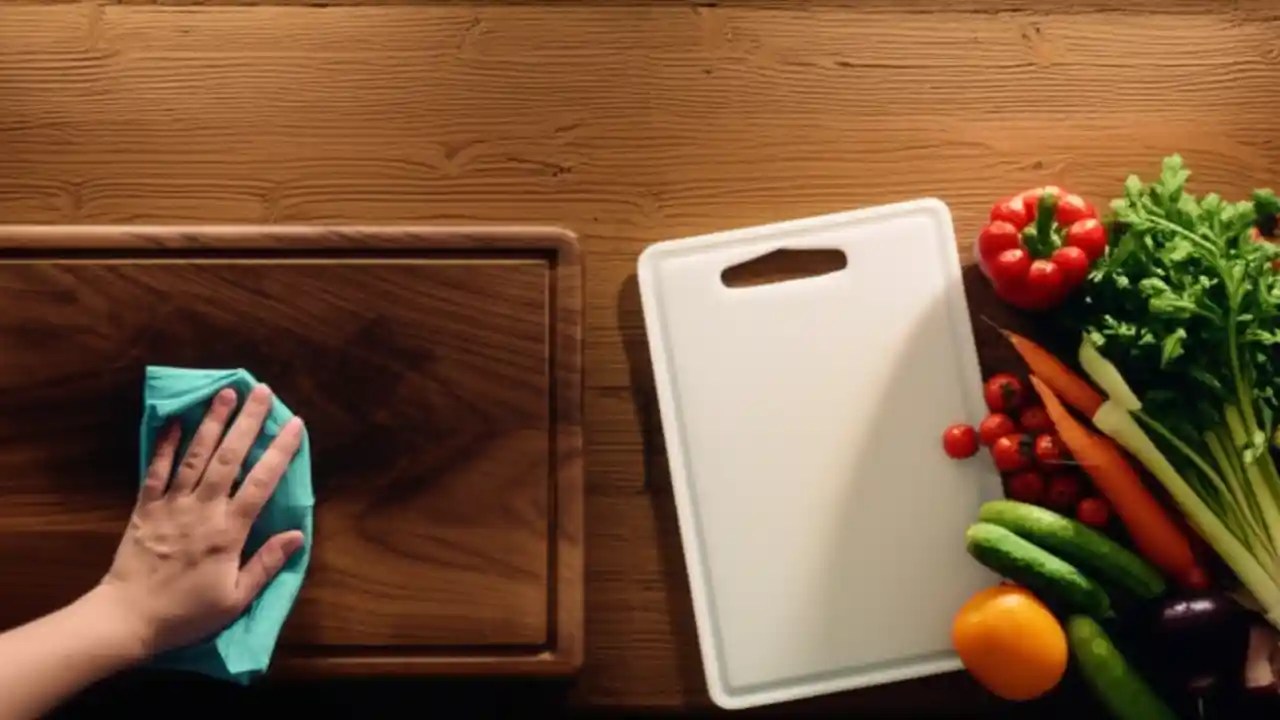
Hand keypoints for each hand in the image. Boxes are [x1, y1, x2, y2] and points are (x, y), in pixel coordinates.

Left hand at [95, 384, 305, 655]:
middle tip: (263, 392)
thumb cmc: (187, 612)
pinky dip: (166, 444)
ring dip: (212, 422)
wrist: (128, 618)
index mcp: (228, 532)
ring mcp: (171, 505)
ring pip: (196, 456)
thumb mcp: (235, 599)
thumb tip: (297, 535)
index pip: (260, 483)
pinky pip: (156, 469)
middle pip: (229, 458)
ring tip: (226, 392)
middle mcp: (202, 510)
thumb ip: (266, 564)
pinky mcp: (145, 507)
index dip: (279, 452)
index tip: (295, 425)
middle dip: (248, 422)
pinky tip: (177, 421)